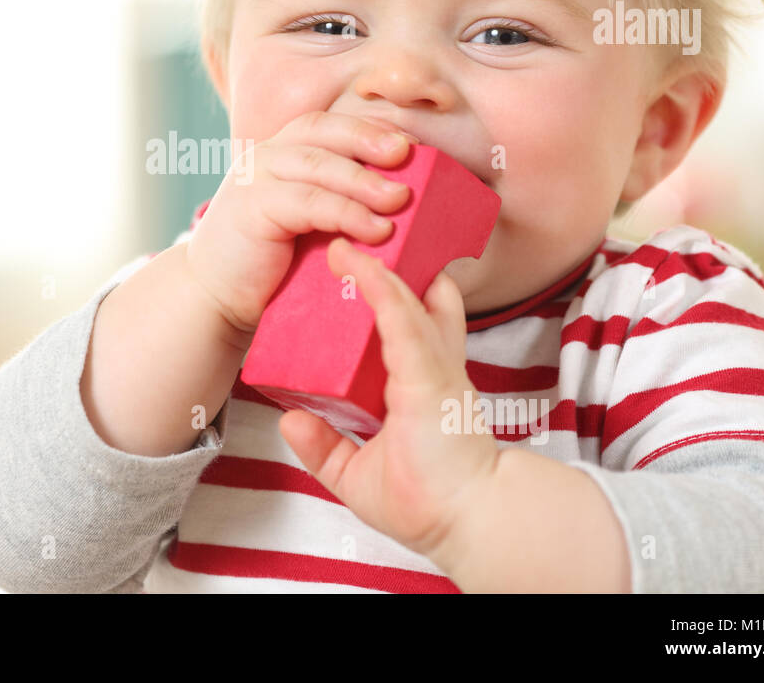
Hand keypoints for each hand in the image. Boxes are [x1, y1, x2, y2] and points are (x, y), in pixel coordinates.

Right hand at [185, 111, 413, 333]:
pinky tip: (376, 229)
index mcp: (280, 152)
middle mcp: (265, 156)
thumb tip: (402, 196)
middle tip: (410, 155)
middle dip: (369, 140)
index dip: (368, 128)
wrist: (216, 295)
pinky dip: (347, 213)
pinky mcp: (251, 207)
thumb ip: (339, 201)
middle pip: (324, 134)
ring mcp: (255, 178)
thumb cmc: (268, 262)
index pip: (328, 125)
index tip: (411, 142)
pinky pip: (309, 202)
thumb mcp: (307, 223)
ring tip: (401, 199)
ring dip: (364, 181)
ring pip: (319, 166)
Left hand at [278, 237, 501, 559]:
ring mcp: (433, 368)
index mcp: (420, 388)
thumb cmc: (429, 505)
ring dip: (372, 269)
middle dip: (384, 271)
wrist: (473, 523)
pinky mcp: (429, 375)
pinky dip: (379, 290)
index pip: (407, 330)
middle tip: (352, 240)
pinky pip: (402, 321)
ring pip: (403, 303)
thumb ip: (326, 447)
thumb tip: (290, 420)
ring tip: (339, 241)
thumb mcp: (358, 474)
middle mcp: (432, 369)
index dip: (389, 300)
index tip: (362, 273)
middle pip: (412, 304)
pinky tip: (358, 265)